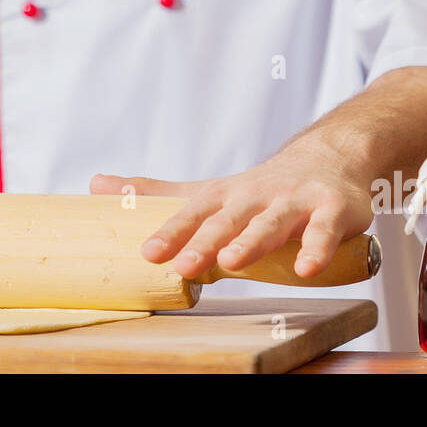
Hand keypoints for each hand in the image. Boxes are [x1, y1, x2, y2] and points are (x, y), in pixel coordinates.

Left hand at [90, 136, 374, 280]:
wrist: (327, 159)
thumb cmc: (260, 188)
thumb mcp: (208, 190)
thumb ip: (157, 193)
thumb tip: (95, 185)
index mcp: (225, 195)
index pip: (193, 213)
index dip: (171, 232)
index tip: (147, 253)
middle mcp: (256, 196)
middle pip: (228, 220)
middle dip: (205, 241)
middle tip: (182, 265)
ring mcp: (294, 202)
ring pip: (271, 223)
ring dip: (251, 242)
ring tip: (232, 262)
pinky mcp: (330, 210)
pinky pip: (323, 231)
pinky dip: (316, 248)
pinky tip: (307, 268)